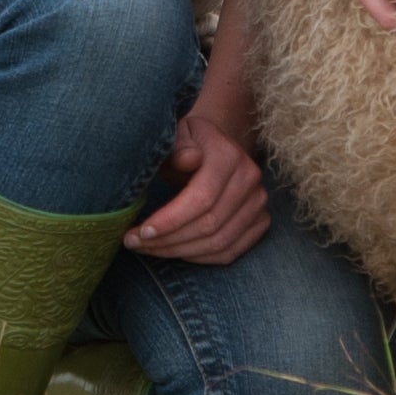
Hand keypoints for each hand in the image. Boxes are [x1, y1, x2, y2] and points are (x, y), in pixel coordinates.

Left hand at [126, 104, 271, 263]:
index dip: (170, 220)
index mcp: (228, 155)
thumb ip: (177, 146)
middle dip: (168, 240)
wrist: (215, 146)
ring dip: (180, 252)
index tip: (141, 232)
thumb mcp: (177, 135)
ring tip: (150, 249)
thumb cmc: (187, 143)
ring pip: (219, 243)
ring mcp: (258, 203)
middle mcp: (249, 179)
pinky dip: (200, 259)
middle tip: (135, 243)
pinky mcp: (260, 221)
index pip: (201, 198)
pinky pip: (230, 252)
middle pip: (209, 224)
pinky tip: (175, 251)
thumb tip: (188, 159)